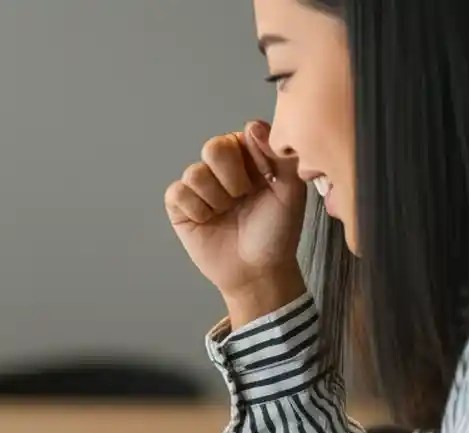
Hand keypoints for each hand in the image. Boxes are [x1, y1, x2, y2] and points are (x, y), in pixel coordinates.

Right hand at [165, 121, 306, 323]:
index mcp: (249, 156)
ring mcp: (199, 184)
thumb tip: (251, 126)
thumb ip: (279, 154)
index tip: (266, 181)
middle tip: (244, 198)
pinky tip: (208, 221)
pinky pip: (177, 193)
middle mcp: (222, 166)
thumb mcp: (291, 191)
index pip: (241, 135)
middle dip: (232, 179)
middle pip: (213, 147)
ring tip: (227, 213)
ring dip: (216, 199)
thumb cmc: (276, 232)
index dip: (253, 159)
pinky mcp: (179, 204)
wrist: (257, 270)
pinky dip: (196, 210)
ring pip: (195, 173)